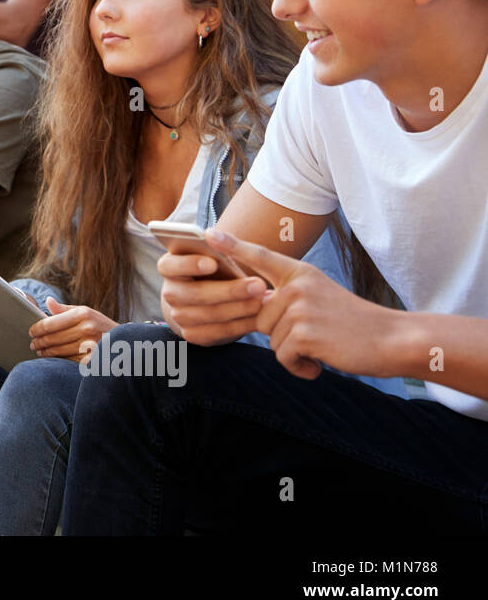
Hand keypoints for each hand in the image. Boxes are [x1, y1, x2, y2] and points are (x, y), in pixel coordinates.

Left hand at [28, 298, 116, 360]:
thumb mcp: (85, 312)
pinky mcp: (93, 359)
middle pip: (53, 338)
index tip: (31, 332)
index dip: (38, 329)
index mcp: (83, 314)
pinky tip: (53, 358)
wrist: (123, 341)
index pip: (51, 323)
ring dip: (46, 352)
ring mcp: (91, 345)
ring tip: (40, 351)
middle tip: (33, 344)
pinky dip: (59, 359)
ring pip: (59, 351)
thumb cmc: (99, 325)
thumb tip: (47, 301)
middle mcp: (87, 328)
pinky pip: (69, 360)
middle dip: (39, 342)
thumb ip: (64, 309)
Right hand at [159, 230, 271, 345]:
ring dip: (240, 308)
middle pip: (195, 294)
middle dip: (229, 291)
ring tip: (263, 300)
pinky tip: (260, 317)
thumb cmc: (215, 270)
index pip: (169, 265)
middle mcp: (169, 293)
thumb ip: (214, 248)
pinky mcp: (192, 334)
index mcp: (169, 267)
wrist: (209, 298)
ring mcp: (179, 316)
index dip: (189, 264)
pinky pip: (219, 331)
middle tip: (259, 284)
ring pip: (210, 314)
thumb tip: (214, 234)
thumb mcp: (213, 256)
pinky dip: (241, 324)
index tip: (212, 262)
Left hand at [208, 229, 403, 379]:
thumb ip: (289, 297)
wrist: (391, 340)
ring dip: (294, 352)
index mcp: (300, 273)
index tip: (207, 233)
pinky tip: (321, 363)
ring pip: (271, 340)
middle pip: (260, 318)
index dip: (232, 246)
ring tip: (323, 346)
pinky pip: (284, 357)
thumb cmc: (353, 323)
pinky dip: (300, 367)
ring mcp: (301, 308)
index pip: (260, 257)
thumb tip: (258, 307)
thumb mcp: (319, 297)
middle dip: (282, 335)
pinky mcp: (305, 333)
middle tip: (317, 334)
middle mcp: (298, 286)